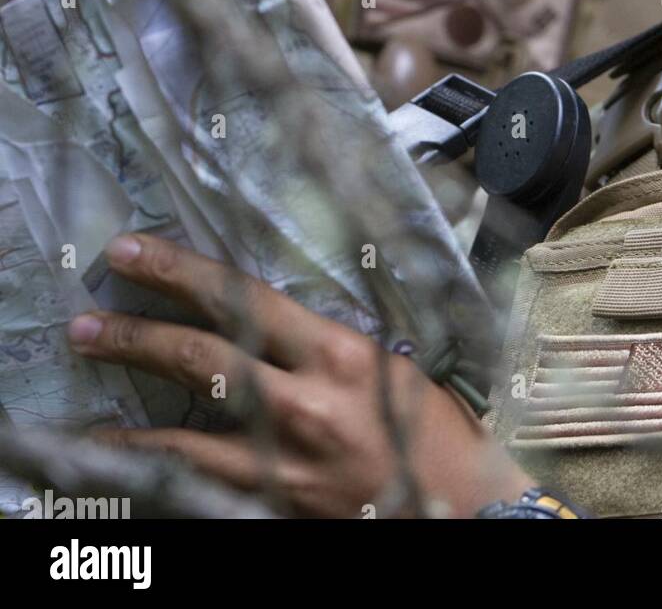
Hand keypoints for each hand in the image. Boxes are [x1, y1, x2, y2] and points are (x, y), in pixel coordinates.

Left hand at [67, 233, 530, 517]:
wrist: (469, 511)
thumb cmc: (435, 432)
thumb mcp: (392, 366)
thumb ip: (330, 341)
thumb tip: (270, 310)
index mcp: (339, 355)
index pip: (243, 300)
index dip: (181, 273)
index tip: (133, 252)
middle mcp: (306, 406)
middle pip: (204, 361)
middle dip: (140, 336)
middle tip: (88, 323)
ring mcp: (286, 465)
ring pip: (187, 440)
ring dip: (131, 419)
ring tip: (89, 409)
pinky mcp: (278, 507)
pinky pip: (203, 491)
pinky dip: (160, 477)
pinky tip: (126, 466)